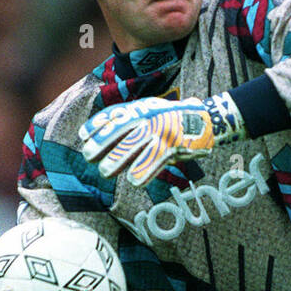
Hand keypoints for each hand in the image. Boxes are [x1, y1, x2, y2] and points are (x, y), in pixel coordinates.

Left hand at [79, 92, 245, 185]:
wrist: (208, 119)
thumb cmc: (175, 120)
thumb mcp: (152, 113)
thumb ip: (131, 121)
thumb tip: (103, 136)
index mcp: (142, 108)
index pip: (115, 114)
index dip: (98, 124)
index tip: (83, 135)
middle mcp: (150, 117)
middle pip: (121, 129)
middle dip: (102, 142)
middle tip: (88, 156)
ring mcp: (162, 130)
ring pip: (135, 145)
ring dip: (118, 158)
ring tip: (105, 172)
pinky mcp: (174, 145)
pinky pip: (156, 160)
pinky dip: (144, 171)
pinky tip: (134, 181)